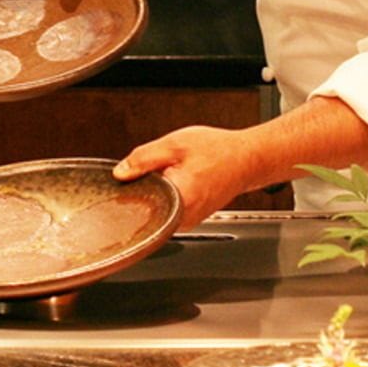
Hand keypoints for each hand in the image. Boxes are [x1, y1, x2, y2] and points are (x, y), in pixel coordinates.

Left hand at [114, 124, 265, 227]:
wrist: (247, 160)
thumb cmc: (218, 151)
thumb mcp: (175, 144)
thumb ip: (143, 158)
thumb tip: (120, 172)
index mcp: (177, 199)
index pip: (136, 202)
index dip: (130, 186)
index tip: (135, 174)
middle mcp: (182, 218)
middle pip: (145, 206)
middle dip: (144, 186)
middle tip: (162, 167)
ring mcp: (186, 221)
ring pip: (156, 207)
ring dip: (156, 191)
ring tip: (175, 172)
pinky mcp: (190, 219)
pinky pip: (167, 208)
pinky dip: (167, 194)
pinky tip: (178, 180)